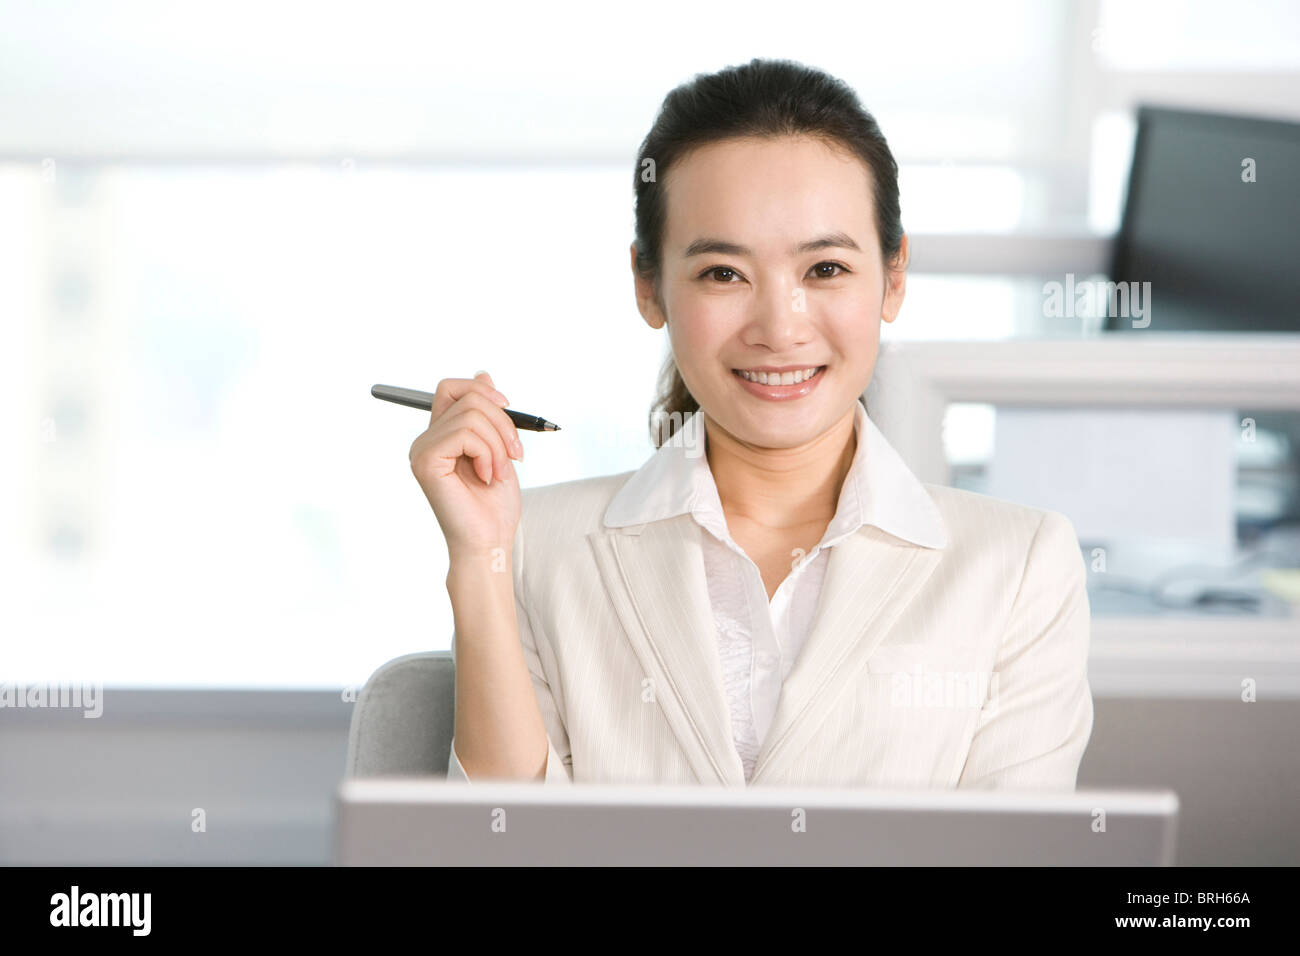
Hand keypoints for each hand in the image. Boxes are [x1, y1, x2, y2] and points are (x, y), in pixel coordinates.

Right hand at [408, 370, 523, 556]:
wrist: (489, 542)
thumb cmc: (494, 506)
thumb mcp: (499, 449)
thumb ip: (488, 414)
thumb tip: (483, 373)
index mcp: (441, 435)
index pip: (452, 387)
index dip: (482, 390)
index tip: (508, 408)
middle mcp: (426, 440)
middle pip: (466, 396)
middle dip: (502, 421)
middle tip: (515, 454)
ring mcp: (422, 450)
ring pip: (471, 415)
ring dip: (499, 444)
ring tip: (499, 472)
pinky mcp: (425, 461)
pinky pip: (465, 434)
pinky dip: (488, 454)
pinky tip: (487, 477)